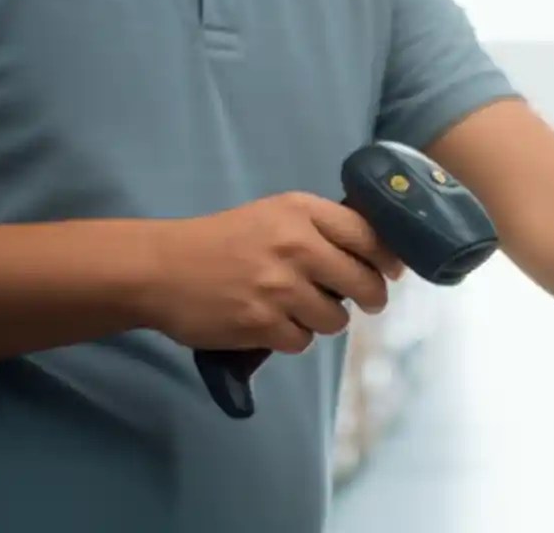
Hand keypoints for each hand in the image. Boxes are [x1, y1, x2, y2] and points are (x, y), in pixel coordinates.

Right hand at [142, 192, 404, 354]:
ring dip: (326, 319)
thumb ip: (322, 228)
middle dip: (371, 297)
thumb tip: (377, 255)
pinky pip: (303, 341)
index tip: (393, 271)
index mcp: (302, 212)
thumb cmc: (224, 241)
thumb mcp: (275, 215)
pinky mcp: (261, 323)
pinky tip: (273, 322)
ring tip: (301, 308)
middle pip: (364, 282)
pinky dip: (293, 337)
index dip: (389, 259)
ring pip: (337, 319)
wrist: (160, 269)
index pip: (370, 236)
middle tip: (368, 302)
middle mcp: (296, 246)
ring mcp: (279, 287)